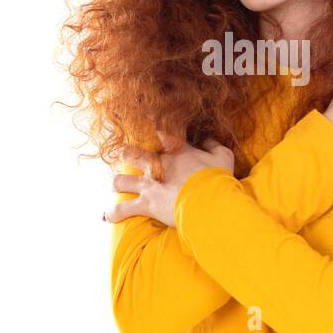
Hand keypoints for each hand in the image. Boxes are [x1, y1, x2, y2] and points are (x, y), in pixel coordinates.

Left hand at [105, 129, 235, 227]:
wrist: (209, 202)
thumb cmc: (218, 180)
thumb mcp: (223, 157)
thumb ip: (214, 145)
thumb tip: (207, 139)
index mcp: (176, 152)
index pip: (161, 131)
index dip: (152, 122)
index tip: (145, 116)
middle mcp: (158, 165)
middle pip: (132, 154)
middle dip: (126, 154)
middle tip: (125, 155)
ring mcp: (149, 185)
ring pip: (121, 181)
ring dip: (118, 183)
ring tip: (117, 186)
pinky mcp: (146, 204)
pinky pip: (123, 209)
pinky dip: (115, 213)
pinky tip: (109, 216)